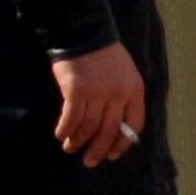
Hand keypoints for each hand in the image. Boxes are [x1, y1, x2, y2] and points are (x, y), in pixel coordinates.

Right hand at [50, 42, 146, 167]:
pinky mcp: (76, 91)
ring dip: (77, 142)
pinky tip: (60, 135)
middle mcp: (118, 94)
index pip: (134, 124)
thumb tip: (114, 128)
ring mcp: (97, 93)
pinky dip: (65, 130)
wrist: (84, 33)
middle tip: (89, 162)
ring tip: (70, 147)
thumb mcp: (125, 74)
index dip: (123, 142)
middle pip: (109, 131)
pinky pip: (71, 119)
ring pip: (88, 128)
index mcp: (134, 89)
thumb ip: (123, 97)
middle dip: (99, 151)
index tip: (113, 154)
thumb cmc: (104, 55)